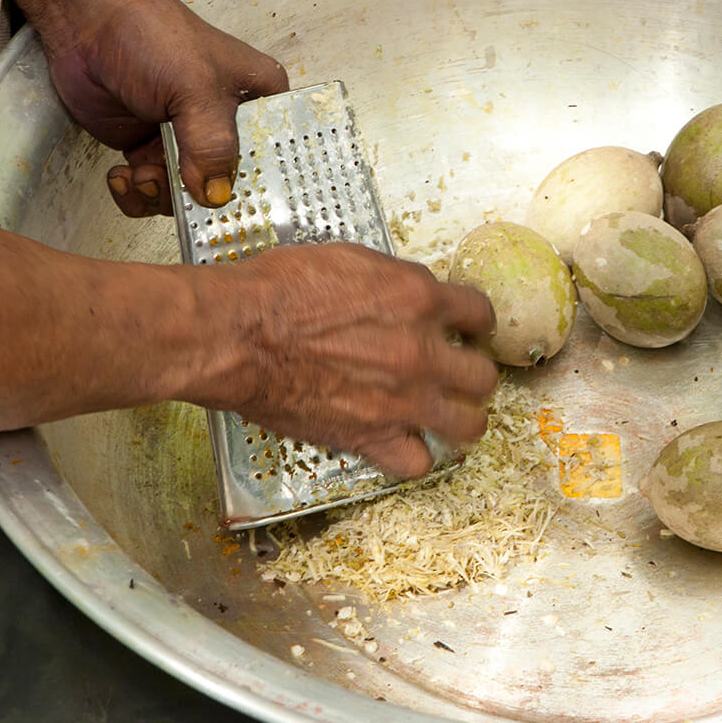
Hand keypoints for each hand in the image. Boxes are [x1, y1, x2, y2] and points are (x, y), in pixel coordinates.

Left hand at [40, 0, 288, 216]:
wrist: (86, 23)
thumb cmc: (150, 35)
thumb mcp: (195, 88)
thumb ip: (211, 145)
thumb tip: (215, 196)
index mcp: (257, 101)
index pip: (273, 156)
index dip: (257, 186)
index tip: (231, 201)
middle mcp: (227, 125)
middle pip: (229, 185)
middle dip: (197, 195)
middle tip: (171, 183)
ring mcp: (188, 140)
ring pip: (188, 195)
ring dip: (160, 195)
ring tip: (140, 174)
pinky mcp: (151, 149)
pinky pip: (153, 192)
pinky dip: (136, 195)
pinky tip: (122, 175)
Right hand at [204, 242, 499, 477]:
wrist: (238, 334)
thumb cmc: (278, 291)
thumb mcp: (351, 260)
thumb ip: (395, 282)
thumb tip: (410, 294)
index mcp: (419, 299)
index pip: (480, 313)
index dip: (474, 323)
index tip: (466, 329)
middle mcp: (422, 352)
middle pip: (483, 376)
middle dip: (472, 373)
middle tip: (457, 373)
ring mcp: (403, 400)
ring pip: (469, 424)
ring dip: (461, 417)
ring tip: (447, 413)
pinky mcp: (373, 437)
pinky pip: (419, 462)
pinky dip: (414, 454)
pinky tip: (404, 441)